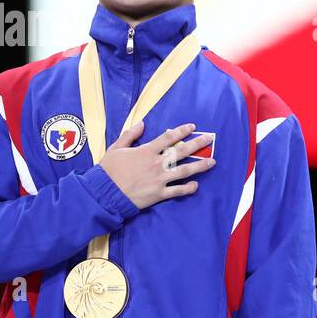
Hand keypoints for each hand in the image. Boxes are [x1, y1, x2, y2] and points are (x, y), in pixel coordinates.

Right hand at [99, 122, 215, 209]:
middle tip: (210, 139)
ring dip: (200, 166)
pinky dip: (188, 189)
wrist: (104, 193)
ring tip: (212, 162)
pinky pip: (177, 191)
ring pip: (185, 171)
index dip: (182, 131)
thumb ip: (130, 135)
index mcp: (146, 151)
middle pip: (182, 151)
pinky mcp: (159, 194)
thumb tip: (142, 123)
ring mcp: (159, 179)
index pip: (169, 137)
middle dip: (197, 144)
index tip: (192, 127)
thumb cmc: (108, 170)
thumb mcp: (116, 148)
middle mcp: (156, 164)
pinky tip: (196, 185)